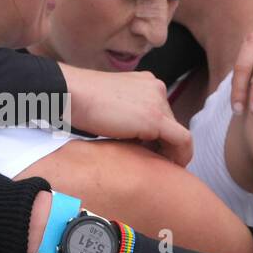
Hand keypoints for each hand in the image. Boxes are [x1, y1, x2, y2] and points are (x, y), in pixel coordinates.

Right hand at [61, 66, 191, 165]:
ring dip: (170, 152)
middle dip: (164, 145)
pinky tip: (172, 169)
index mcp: (144, 83)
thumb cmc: (79, 102)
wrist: (71, 93)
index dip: (157, 136)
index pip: (159, 113)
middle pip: (169, 123)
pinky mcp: (156, 119)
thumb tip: (133, 142)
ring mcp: (158, 102)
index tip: (151, 153)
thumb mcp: (109, 106)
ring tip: (159, 168)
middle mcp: (156, 88)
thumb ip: (126, 117)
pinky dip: (181, 156)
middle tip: (155, 164)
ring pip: (176, 132)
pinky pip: (182, 141)